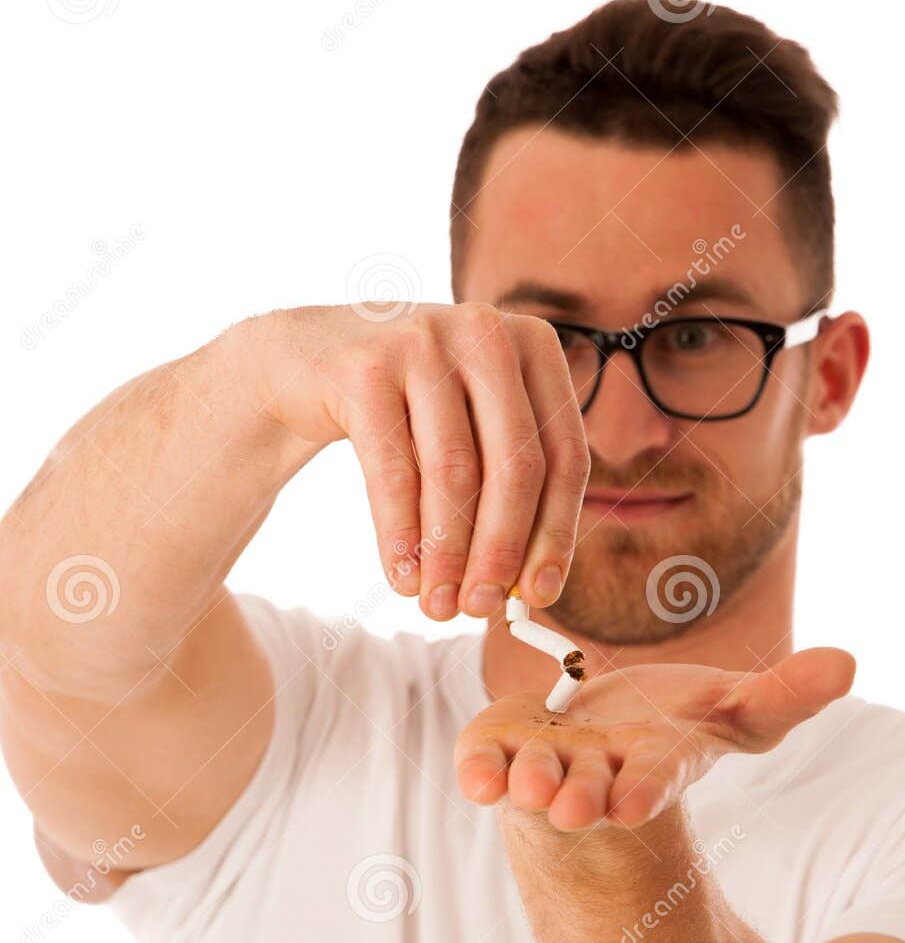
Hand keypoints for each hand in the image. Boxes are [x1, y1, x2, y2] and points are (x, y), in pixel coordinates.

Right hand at [251, 303, 588, 618]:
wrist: (303, 362)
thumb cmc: (408, 410)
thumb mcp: (470, 430)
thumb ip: (506, 491)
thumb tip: (533, 589)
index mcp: (535, 346)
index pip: (563, 455)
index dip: (556, 533)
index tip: (540, 595)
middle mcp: (487, 332)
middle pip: (515, 466)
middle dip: (501, 552)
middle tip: (482, 610)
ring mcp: (424, 341)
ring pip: (453, 473)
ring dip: (448, 554)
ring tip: (438, 604)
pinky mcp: (366, 367)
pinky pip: (393, 471)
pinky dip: (400, 534)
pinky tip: (402, 577)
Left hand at [455, 649, 855, 830]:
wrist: (591, 733)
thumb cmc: (669, 724)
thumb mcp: (732, 707)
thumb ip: (783, 695)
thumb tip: (848, 665)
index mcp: (654, 764)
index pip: (654, 778)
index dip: (646, 788)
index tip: (632, 806)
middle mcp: (597, 775)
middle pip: (590, 787)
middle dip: (580, 796)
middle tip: (569, 808)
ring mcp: (546, 764)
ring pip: (535, 775)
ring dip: (531, 781)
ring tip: (529, 786)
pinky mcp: (500, 748)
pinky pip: (485, 762)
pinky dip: (479, 772)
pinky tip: (476, 782)